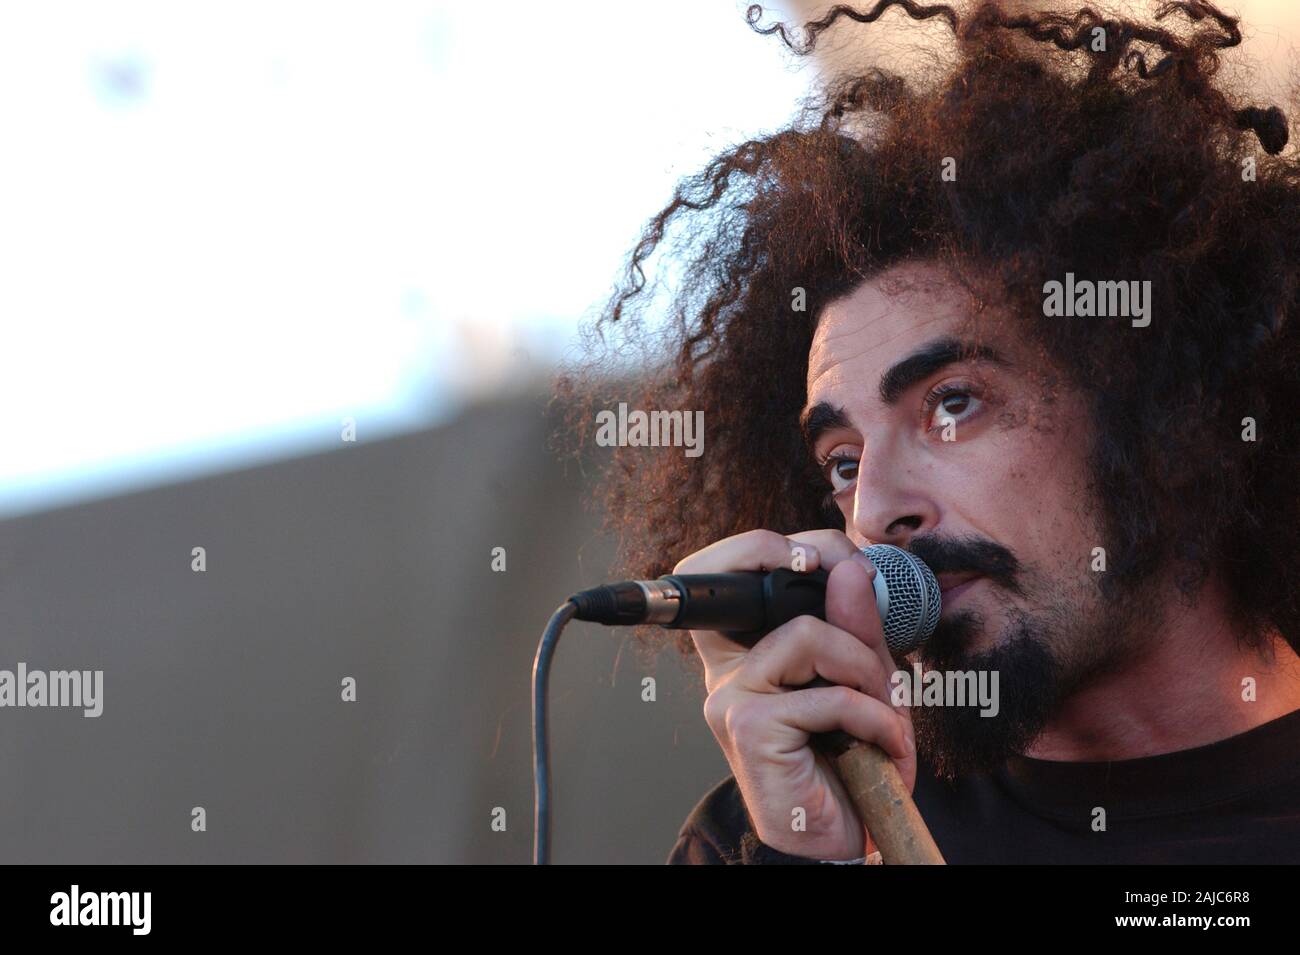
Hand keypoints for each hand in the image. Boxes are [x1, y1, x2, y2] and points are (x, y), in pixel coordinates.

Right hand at [674, 529, 915, 859]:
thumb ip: (857, 628)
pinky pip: (830, 696)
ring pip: (808, 634)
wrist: (844, 839)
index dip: (757, 546)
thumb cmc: (850, 764)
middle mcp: (728, 669)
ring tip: (883, 711)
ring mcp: (732, 695)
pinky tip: (882, 747)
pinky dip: (874, 719)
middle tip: (865, 593)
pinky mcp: (749, 727)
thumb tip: (853, 569)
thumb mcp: (865, 683)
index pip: (722, 573)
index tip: (819, 555)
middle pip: (759, 580)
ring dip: (866, 670)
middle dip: (824, 571)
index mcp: (747, 651)